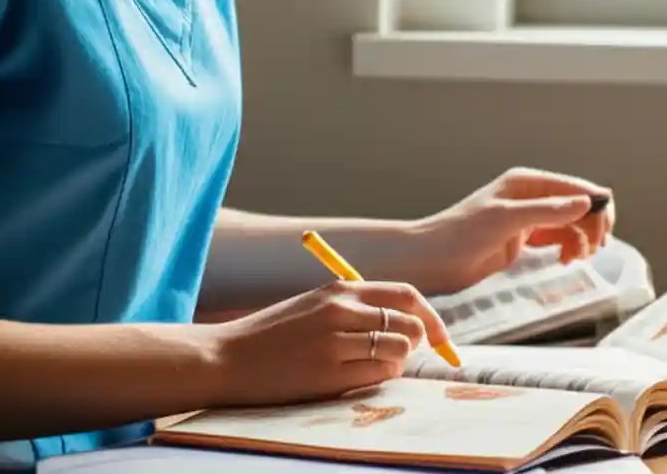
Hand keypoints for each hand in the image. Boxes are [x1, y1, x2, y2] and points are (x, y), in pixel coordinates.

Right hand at [211, 281, 448, 406]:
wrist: (228, 357)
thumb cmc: (272, 336)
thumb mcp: (313, 307)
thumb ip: (354, 309)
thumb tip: (406, 324)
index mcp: (339, 289)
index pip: (406, 295)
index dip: (430, 317)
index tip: (438, 337)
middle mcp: (341, 309)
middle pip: (409, 322)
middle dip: (420, 342)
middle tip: (406, 356)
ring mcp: (335, 340)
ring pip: (399, 349)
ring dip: (398, 362)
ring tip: (375, 367)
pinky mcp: (328, 371)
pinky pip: (379, 373)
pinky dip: (381, 377)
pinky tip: (359, 377)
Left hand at [409, 167, 614, 293]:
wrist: (431, 260)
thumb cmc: (459, 234)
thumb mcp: (505, 219)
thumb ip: (546, 212)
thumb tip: (587, 202)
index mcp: (527, 182)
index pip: (577, 187)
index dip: (597, 207)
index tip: (602, 234)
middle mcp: (530, 196)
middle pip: (579, 205)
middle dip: (592, 225)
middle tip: (592, 249)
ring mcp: (527, 218)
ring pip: (571, 223)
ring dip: (582, 239)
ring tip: (576, 258)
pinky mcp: (522, 239)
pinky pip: (558, 238)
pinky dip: (569, 248)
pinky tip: (566, 260)